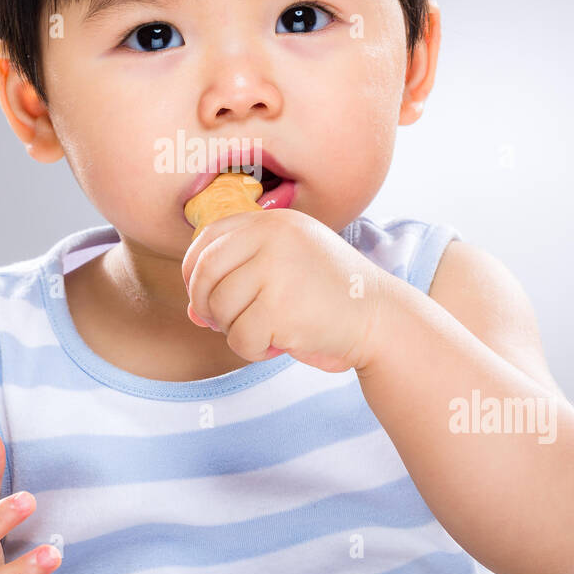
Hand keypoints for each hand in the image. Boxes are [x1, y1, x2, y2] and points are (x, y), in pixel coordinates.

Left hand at [181, 207, 387, 373]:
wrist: (380, 318)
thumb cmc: (329, 296)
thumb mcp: (286, 269)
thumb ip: (239, 279)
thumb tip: (193, 311)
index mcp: (273, 222)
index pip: (207, 238)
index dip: (193, 270)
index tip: (202, 294)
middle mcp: (272, 238)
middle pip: (205, 273)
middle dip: (207, 305)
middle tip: (224, 322)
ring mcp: (276, 271)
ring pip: (219, 308)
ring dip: (234, 330)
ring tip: (265, 331)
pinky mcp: (280, 309)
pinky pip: (239, 338)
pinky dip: (253, 350)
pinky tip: (278, 345)